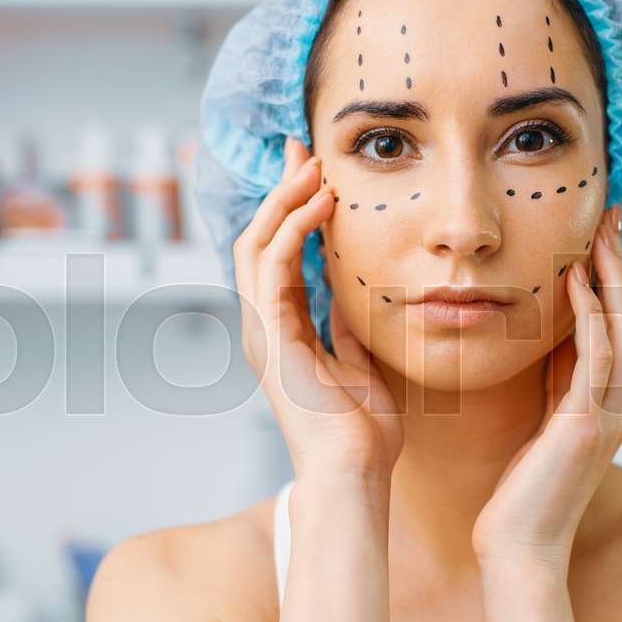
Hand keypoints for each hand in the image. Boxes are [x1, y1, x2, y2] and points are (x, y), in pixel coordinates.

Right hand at [234, 137, 403, 485]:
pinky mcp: (270, 335)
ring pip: (257, 243)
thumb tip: (356, 294)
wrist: (355, 475)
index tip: (314, 170)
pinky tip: (319, 203)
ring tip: (312, 163)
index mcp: (284, 331)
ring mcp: (261, 330)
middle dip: (279, 189)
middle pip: (258, 238)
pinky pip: (271, 266)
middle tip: (303, 146)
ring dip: (284, 199)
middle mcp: (264, 326)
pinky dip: (292, 228)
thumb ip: (351, 329)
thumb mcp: (363, 365)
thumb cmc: (365, 435)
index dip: (292, 208)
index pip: (279, 253)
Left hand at [471, 204, 621, 575]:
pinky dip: (588, 316)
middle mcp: (616, 409)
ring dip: (612, 279)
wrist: (520, 554)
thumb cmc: (519, 501)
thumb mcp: (539, 430)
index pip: (615, 331)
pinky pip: (594, 359)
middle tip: (610, 218)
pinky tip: (574, 282)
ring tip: (599, 233)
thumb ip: (551, 389)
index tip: (599, 240)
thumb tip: (545, 346)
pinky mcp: (584, 426)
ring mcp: (607, 417)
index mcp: (603, 408)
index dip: (610, 284)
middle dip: (621, 267)